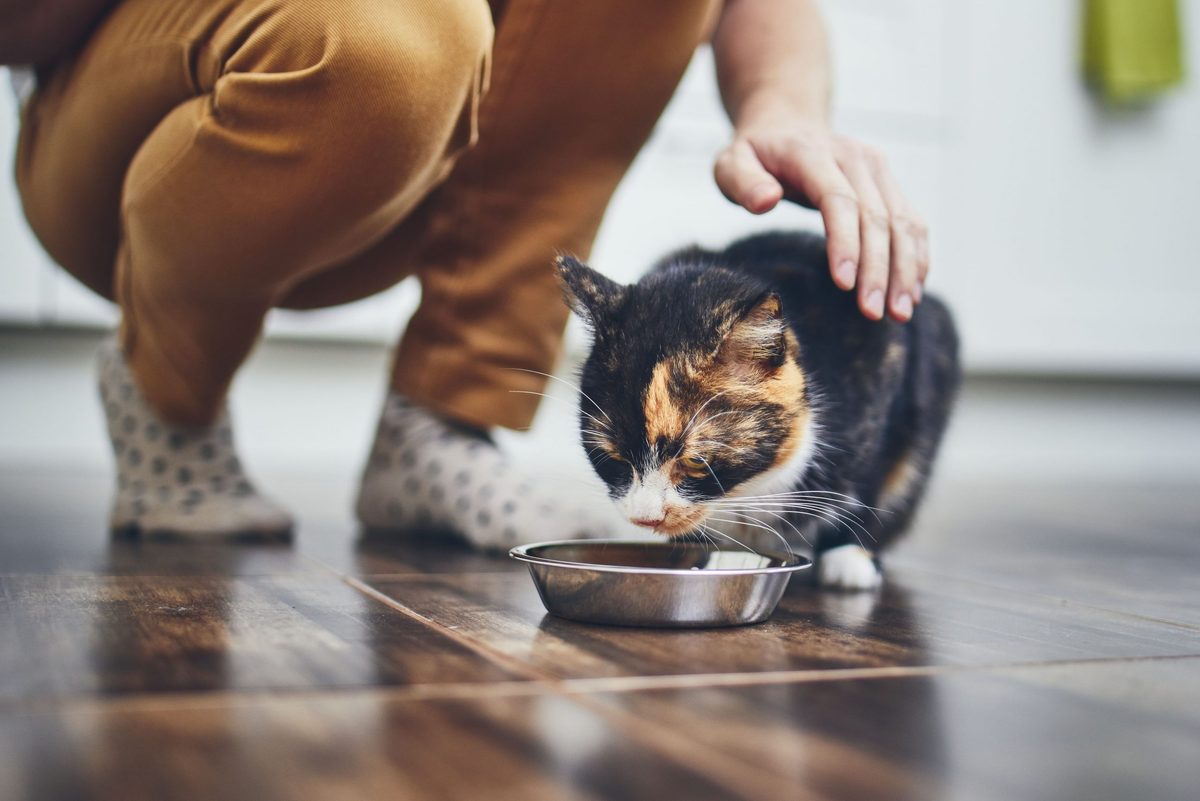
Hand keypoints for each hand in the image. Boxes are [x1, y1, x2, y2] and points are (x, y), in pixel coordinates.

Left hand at [714, 111, 928, 321]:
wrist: (785, 123)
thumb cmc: (754, 154)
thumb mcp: (731, 163)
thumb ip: (742, 182)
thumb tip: (765, 200)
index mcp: (812, 153)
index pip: (838, 199)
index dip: (846, 242)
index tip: (845, 284)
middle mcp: (853, 156)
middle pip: (875, 216)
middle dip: (878, 268)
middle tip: (873, 312)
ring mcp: (875, 168)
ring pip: (901, 221)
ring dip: (905, 268)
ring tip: (900, 312)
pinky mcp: (887, 182)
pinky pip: (910, 221)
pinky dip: (916, 256)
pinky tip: (912, 290)